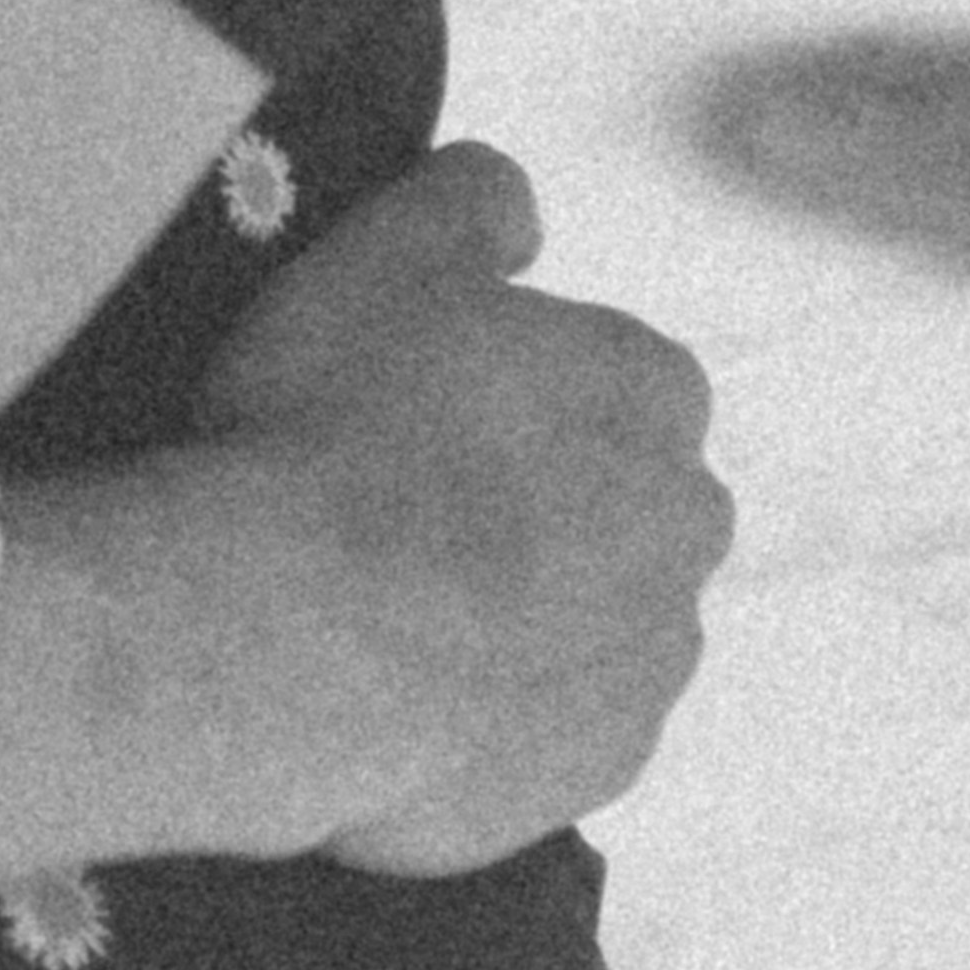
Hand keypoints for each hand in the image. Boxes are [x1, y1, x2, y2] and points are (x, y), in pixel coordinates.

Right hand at [188, 142, 731, 875]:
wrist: (281, 644)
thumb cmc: (325, 426)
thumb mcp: (384, 247)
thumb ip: (476, 198)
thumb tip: (519, 209)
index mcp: (655, 386)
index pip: (603, 371)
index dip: (496, 386)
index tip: (402, 407)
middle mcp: (688, 525)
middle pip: (609, 499)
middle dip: (528, 502)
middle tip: (388, 504)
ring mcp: (649, 660)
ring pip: (585, 617)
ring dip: (515, 609)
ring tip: (380, 605)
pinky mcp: (596, 770)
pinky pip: (548, 725)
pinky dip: (489, 708)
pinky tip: (393, 687)